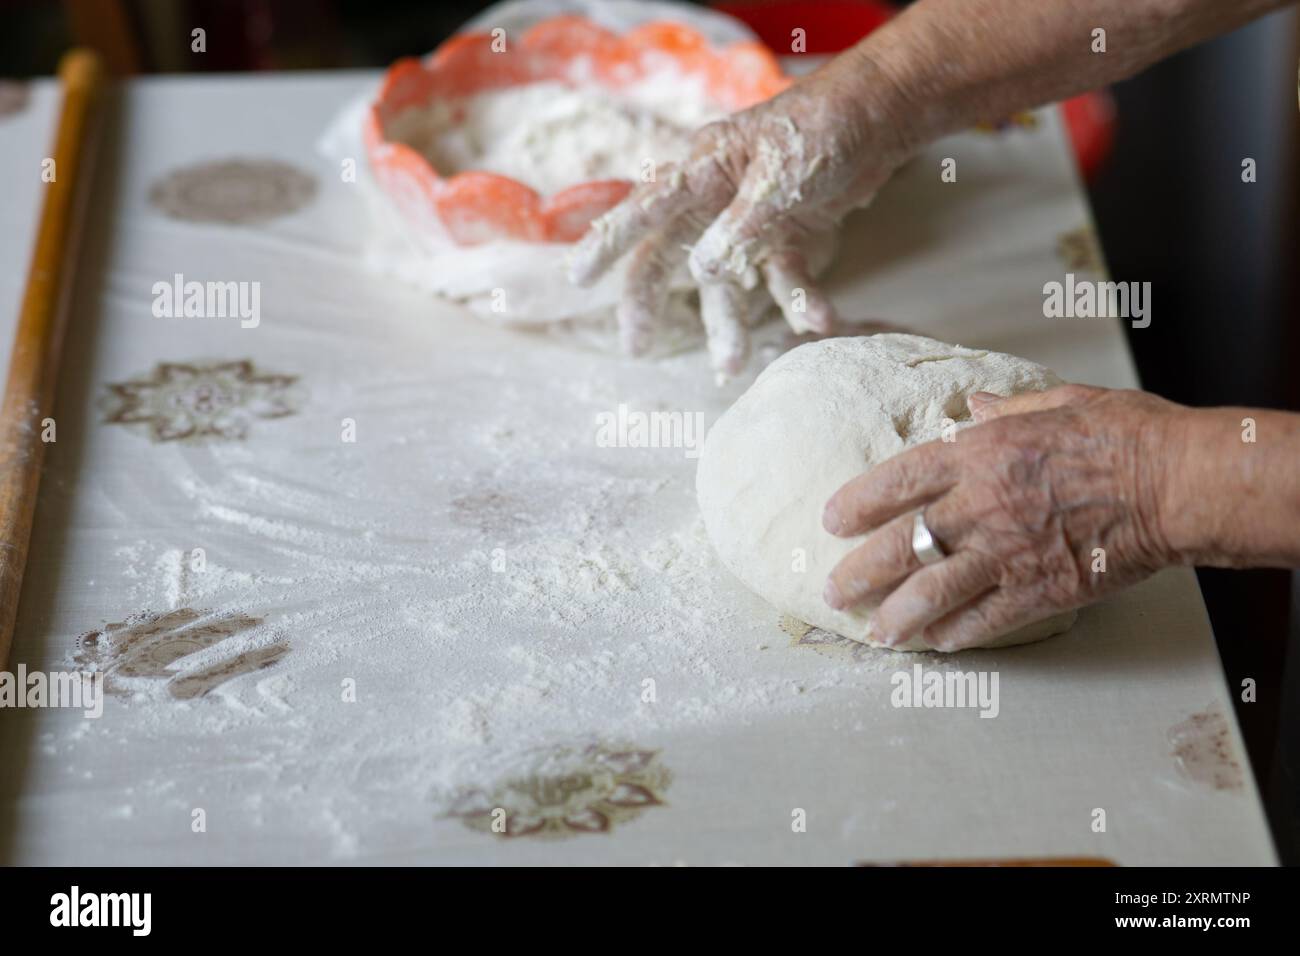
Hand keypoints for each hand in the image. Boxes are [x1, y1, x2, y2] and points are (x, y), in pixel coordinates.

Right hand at [568, 51, 912, 377]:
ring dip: (729, 325)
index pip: (643, 209)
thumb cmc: (821, 127)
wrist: (881, 118)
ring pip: (725, 284)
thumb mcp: (778, 174)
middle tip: (636, 346)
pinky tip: (821, 321)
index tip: (575, 278)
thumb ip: (740, 225)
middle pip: (667, 257)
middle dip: (649, 303)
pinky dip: (801, 303)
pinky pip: (784, 281)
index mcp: (700, 168)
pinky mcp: (786, 239)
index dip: (607, 243)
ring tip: (732, 368)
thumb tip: (700, 272)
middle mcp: (715, 200)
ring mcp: (749, 224)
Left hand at [820, 385, 1184, 650]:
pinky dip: (954, 634)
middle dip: (858, 572)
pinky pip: (983, 619)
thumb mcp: (1060, 402)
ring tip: (873, 632)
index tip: (831, 520)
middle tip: (834, 591)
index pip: (898, 479)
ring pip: (930, 590)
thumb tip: (973, 406)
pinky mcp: (1040, 590)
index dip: (857, 501)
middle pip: (900, 543)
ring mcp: (1007, 550)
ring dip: (895, 615)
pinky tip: (934, 644)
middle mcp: (982, 503)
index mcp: (981, 453)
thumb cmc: (1126, 434)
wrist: (1177, 481)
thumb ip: (1008, 409)